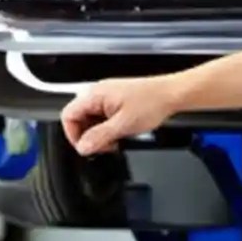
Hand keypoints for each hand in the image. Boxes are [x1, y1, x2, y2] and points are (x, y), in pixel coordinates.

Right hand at [60, 75, 179, 154]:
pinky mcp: (117, 100)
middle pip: (79, 118)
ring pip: (92, 119)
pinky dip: (108, 127)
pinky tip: (120, 133)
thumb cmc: (153, 102)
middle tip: (104, 147)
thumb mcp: (123, 125)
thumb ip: (100, 137)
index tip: (86, 148)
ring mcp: (108, 96)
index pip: (68, 115)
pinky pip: (103, 116)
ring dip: (100, 133)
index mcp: (95, 94)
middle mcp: (99, 92)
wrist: (173, 94)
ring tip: (115, 140)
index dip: (73, 135)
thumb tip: (83, 147)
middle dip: (89, 136)